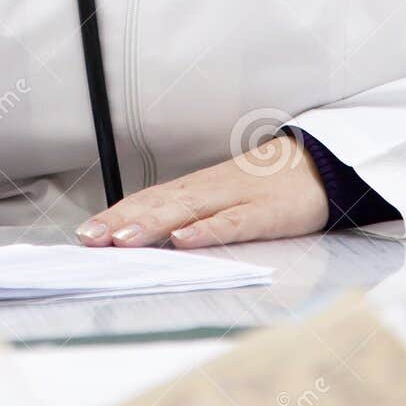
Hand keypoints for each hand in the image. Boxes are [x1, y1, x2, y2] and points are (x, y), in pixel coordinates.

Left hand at [74, 133, 328, 248]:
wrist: (320, 165)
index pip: (149, 200)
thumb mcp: (225, 199)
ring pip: (186, 210)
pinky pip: (233, 222)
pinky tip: (184, 240)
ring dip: (151, 224)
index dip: (116, 215)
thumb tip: (152, 238)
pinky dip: (207, 230)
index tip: (85, 234)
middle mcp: (209, 189)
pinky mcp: (265, 211)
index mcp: (198, 189)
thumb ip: (192, 215)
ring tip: (121, 239)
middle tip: (89, 240)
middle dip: (121, 222)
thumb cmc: (267, 186)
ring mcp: (237, 197)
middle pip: (159, 204)